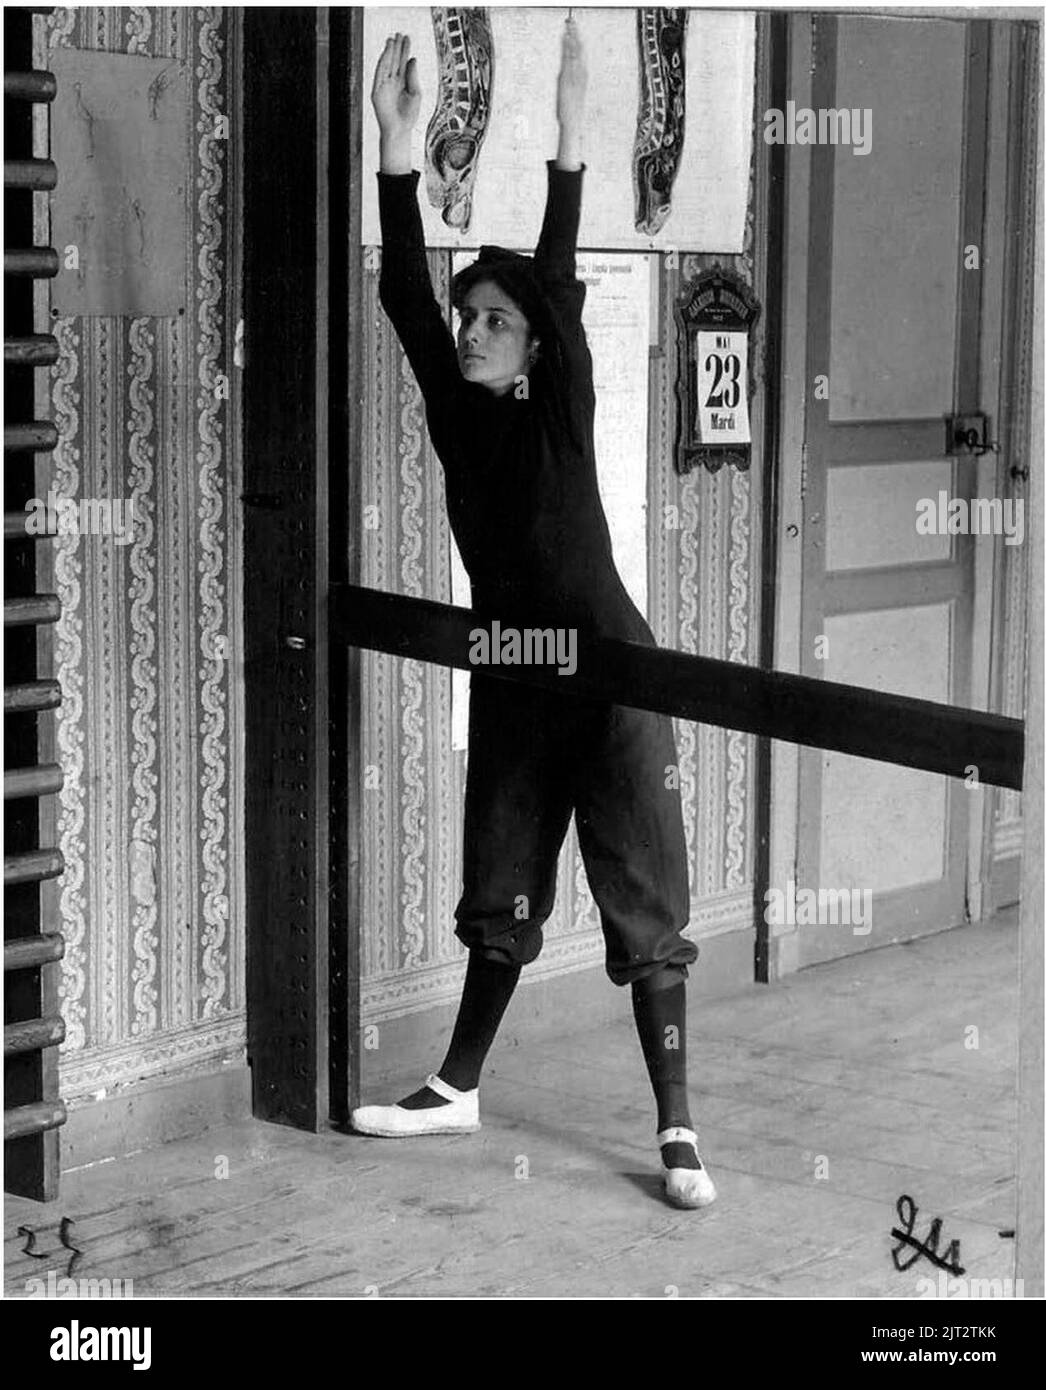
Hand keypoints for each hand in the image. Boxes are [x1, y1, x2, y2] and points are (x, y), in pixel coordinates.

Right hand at [371, 33, 420, 138]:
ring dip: (388, 52)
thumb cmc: (409, 115)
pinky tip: (386, 54)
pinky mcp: (377, 91)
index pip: (402, 62)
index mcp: (403, 83)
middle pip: (394, 61)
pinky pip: (379, 74)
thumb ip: (413, 76)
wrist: (399, 130)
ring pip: (386, 65)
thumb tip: (413, 59)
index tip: (407, 38)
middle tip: (399, 34)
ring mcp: (384, 86)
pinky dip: (382, 63)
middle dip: (396, 48)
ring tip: (392, 40)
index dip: (404, 50)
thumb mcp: (415, 93)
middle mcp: (393, 82)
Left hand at [556, 17, 586, 131]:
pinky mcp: (567, 78)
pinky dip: (567, 47)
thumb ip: (571, 86)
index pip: (580, 56)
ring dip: (571, 38)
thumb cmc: (571, 113)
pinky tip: (565, 37)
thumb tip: (567, 81)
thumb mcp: (572, 97)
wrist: (572, 122)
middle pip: (578, 51)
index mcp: (581, 77)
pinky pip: (568, 59)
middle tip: (572, 21)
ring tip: (569, 25)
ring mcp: (574, 75)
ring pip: (574, 52)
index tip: (575, 31)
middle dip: (576, 36)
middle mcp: (579, 74)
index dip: (577, 43)